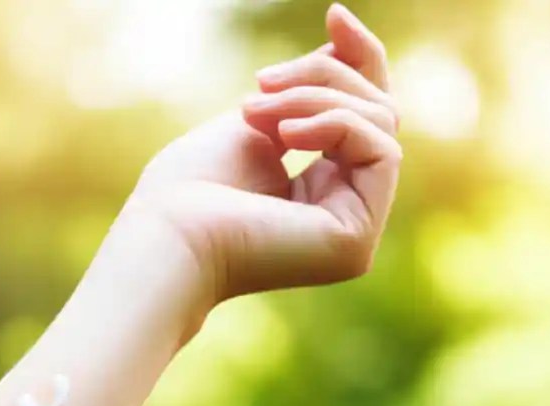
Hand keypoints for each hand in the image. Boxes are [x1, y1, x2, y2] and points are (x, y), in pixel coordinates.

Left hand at [125, 3, 400, 301]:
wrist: (168, 235)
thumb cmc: (189, 187)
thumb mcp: (258, 118)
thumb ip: (307, 93)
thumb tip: (344, 45)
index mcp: (317, 191)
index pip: (362, 115)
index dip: (358, 59)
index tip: (335, 14)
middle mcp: (343, 212)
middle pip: (375, 111)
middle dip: (321, 77)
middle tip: (260, 82)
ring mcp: (355, 230)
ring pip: (379, 124)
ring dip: (314, 99)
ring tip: (255, 113)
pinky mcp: (357, 240)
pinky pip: (381, 151)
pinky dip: (334, 125)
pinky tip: (285, 135)